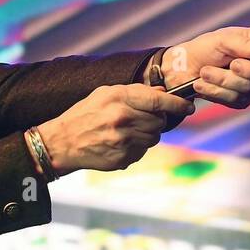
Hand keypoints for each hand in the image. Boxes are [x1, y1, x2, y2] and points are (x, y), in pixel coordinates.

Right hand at [37, 84, 195, 175]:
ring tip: (128, 131)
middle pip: (159, 121)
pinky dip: (136, 147)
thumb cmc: (84, 114)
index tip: (187, 106)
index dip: (177, 104)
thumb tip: (163, 93)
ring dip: (147, 134)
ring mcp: (123, 140)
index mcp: (119, 98)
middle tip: (144, 119)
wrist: (62, 142)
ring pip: (154, 138)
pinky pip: (142, 151)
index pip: (159, 101)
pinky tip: (119, 143)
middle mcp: (122, 119)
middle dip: (157, 120)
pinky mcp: (122, 157)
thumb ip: (134, 92)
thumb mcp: (105, 94)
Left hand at [162, 26, 249, 108]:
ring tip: (205, 72)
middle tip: (231, 64)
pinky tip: (202, 84)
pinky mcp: (241, 100)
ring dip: (223, 80)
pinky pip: (235, 100)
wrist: (183, 68)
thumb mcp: (223, 40)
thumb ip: (245, 45)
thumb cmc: (205, 48)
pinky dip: (216, 91)